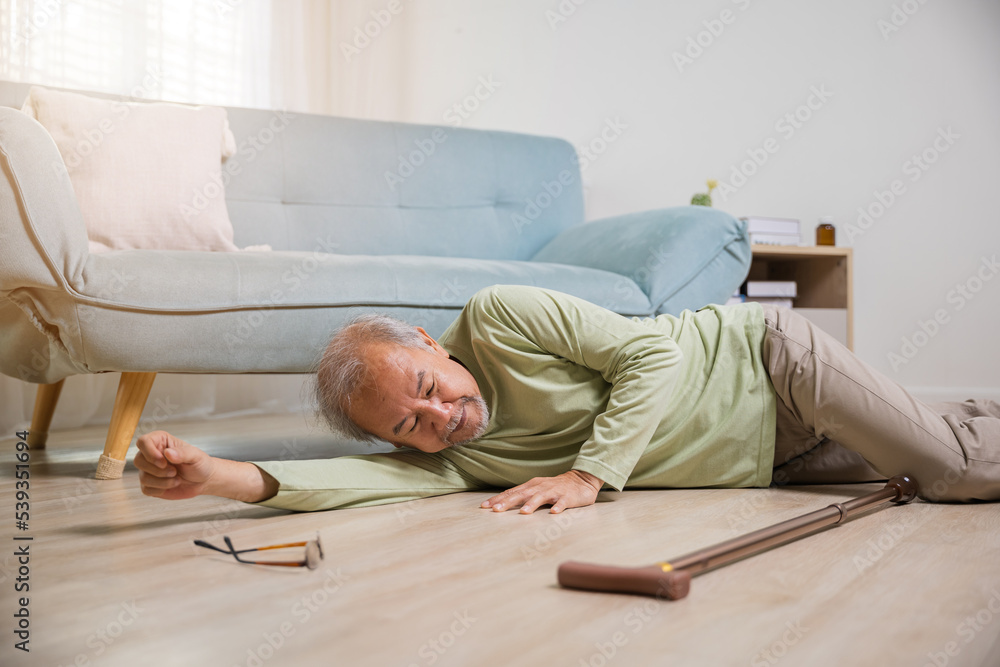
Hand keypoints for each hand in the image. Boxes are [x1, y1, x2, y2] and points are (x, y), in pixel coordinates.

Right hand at [134, 430, 215, 499]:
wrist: (203, 480)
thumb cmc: (200, 464)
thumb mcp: (196, 456)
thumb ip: (183, 453)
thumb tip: (167, 453)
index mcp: (161, 441)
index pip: (143, 442)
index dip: (149, 452)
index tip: (163, 462)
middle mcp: (152, 455)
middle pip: (138, 460)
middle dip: (157, 470)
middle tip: (174, 472)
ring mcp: (149, 470)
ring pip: (143, 477)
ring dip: (161, 481)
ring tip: (178, 479)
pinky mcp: (150, 485)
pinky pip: (146, 489)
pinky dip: (160, 490)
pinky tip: (173, 485)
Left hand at [480, 470, 602, 513]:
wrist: (581, 480)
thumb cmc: (554, 488)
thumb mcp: (536, 489)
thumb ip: (521, 496)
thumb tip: (500, 503)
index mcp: (531, 486)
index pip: (511, 492)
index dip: (498, 499)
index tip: (484, 506)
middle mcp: (540, 487)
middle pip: (522, 494)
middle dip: (508, 502)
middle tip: (496, 509)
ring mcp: (554, 492)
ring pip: (541, 497)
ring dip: (532, 504)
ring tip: (523, 513)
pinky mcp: (568, 497)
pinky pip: (563, 503)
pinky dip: (558, 507)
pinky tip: (554, 513)